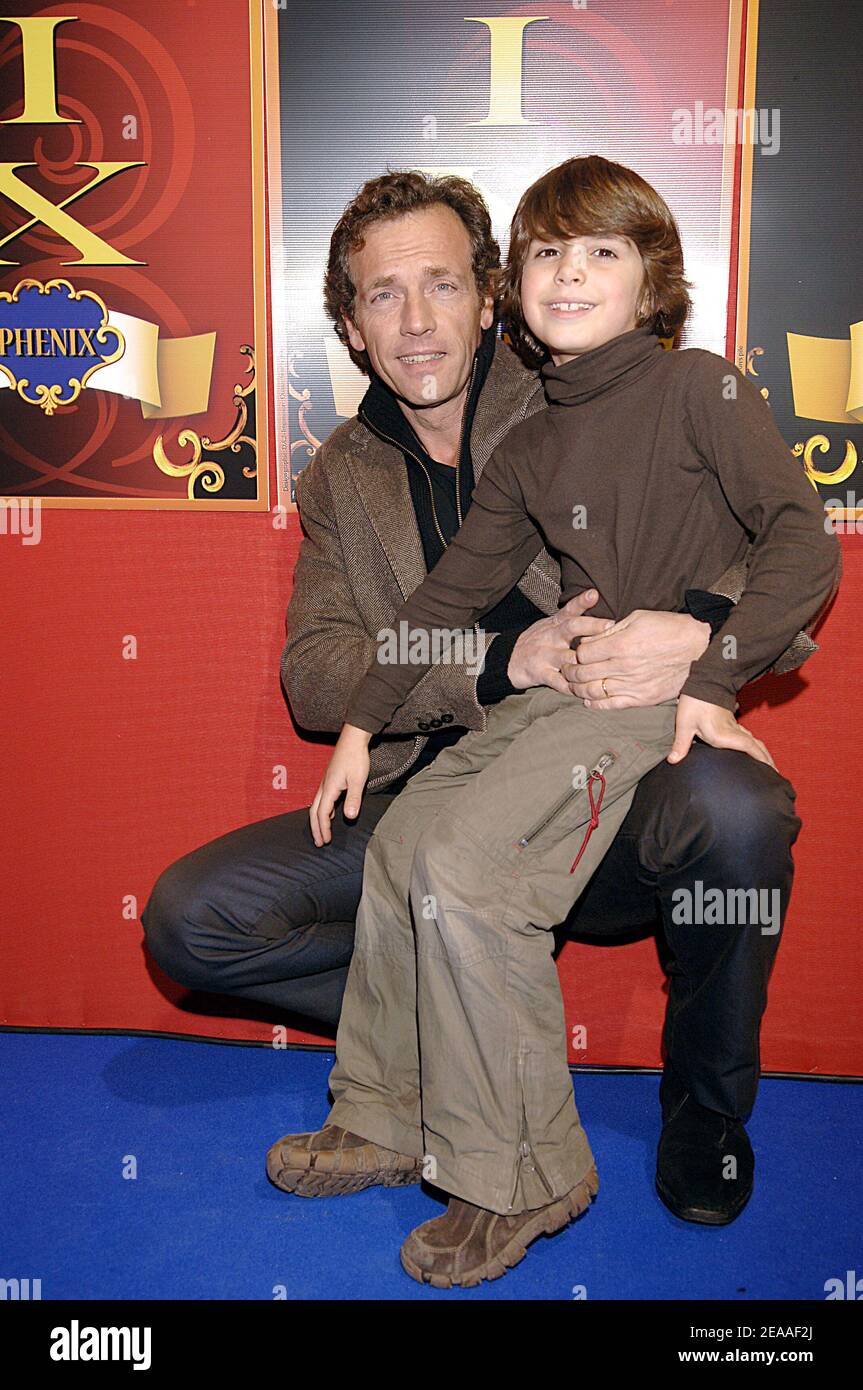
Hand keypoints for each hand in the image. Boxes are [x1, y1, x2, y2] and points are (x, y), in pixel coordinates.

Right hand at [309, 724, 371, 845]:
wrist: (353, 739)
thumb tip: (349, 817)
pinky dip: (323, 810)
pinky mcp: (330, 779)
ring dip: (318, 820)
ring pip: (316, 805)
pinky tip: (330, 813)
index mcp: (329, 788)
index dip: (324, 828)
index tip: (327, 841)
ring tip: (321, 832)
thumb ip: (353, 799)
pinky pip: (322, 799)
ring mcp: (326, 783)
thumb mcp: (358, 780)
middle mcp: (324, 786)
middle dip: (316, 828)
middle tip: (319, 842)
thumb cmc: (356, 758)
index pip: (322, 813)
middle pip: (314, 812)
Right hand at [507, 591, 614, 693]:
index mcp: (556, 624)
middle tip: (609, 625)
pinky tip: (585, 691)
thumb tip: (596, 600)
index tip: (594, 594)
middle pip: (572, 628)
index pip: (570, 609)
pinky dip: (572, 688)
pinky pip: (558, 682)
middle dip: (592, 626)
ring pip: (568, 657)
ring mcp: (546, 655)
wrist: (509, 659)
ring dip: (586, 662)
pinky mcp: (540, 673)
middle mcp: (552, 637)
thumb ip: (572, 616)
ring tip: (604, 664)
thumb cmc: (538, 641)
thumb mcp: (552, 624)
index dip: (582, 601)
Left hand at [566, 609, 711, 707]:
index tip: (576, 651)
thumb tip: (590, 639)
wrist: (697, 648)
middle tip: (566, 668)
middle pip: (583, 673)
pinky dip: (595, 704)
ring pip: (592, 691)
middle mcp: (623, 667)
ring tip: (574, 683)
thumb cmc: (668, 628)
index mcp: (620, 645)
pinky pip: (611, 705)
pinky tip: (588, 700)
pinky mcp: (642, 699)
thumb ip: (610, 631)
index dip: (576, 652)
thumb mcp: (637, 618)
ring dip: (577, 688)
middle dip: (570, 671)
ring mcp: (632, 685)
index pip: (583, 653)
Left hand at [667, 694, 775, 767]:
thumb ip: (681, 744)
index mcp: (723, 734)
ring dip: (763, 752)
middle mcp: (732, 731)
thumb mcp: (684, 723)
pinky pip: (748, 737)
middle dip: (767, 760)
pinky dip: (755, 746)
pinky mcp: (731, 722)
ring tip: (769, 767)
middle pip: (756, 746)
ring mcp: (734, 726)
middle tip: (776, 775)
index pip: (748, 747)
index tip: (770, 770)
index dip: (760, 758)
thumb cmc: (694, 703)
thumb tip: (673, 761)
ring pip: (754, 741)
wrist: (703, 682)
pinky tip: (754, 751)